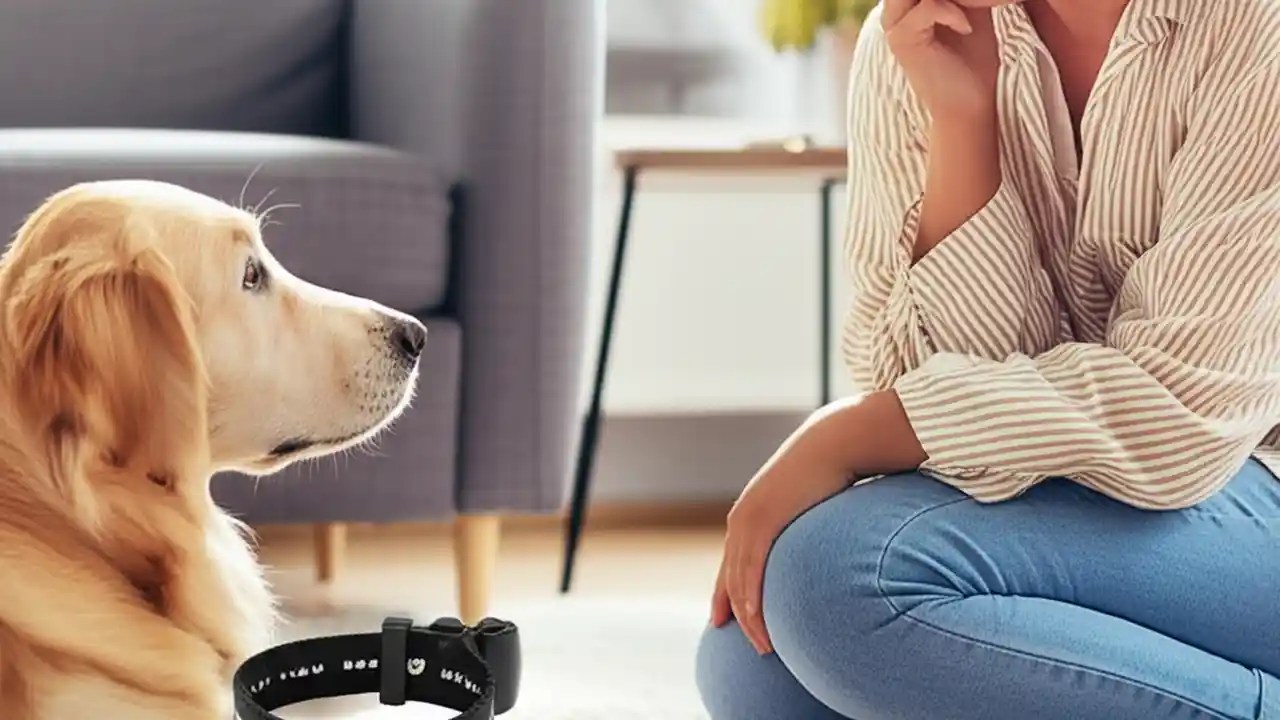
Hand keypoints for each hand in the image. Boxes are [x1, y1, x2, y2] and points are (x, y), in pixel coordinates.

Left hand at [709, 408, 856, 654]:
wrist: (831, 443)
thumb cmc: (828, 473)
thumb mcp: (813, 506)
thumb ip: (810, 528)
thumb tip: (828, 547)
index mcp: (750, 518)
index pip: (732, 565)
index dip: (726, 594)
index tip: (724, 619)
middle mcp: (742, 521)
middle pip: (731, 579)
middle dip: (736, 614)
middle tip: (751, 644)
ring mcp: (748, 521)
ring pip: (738, 581)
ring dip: (748, 617)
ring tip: (763, 646)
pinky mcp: (761, 522)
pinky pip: (750, 569)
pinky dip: (750, 598)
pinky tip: (754, 621)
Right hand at [882, 0, 1001, 118]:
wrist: (970, 103)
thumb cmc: (974, 59)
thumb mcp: (973, 9)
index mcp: (910, 3)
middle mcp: (895, 10)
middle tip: (977, 0)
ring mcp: (894, 25)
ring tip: (976, 6)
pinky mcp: (902, 40)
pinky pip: (927, 7)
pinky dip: (952, 12)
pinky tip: (967, 28)